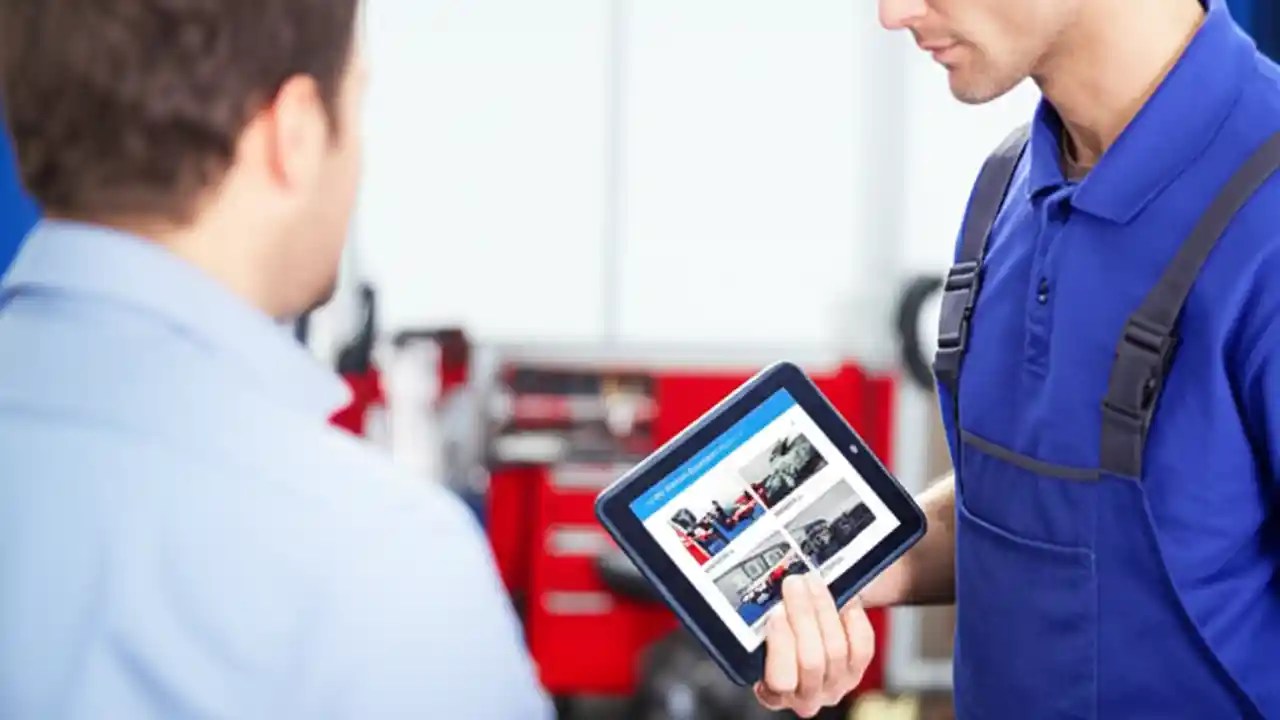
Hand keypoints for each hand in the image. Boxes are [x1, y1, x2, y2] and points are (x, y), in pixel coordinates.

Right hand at [754, 573, 874, 717]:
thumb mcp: (757, 633)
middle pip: (811, 660)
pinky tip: (842, 600)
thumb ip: (758, 621)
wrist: (803, 634)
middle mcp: (807, 695)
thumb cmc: (776, 634)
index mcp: (774, 693)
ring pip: (836, 649)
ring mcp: (835, 684)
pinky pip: (861, 646)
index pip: (781, 679)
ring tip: (813, 583)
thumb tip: (763, 595)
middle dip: (802, 616)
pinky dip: (852, 619)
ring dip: (823, 608)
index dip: (780, 645)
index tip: (775, 613)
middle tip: (794, 585)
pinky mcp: (857, 670)